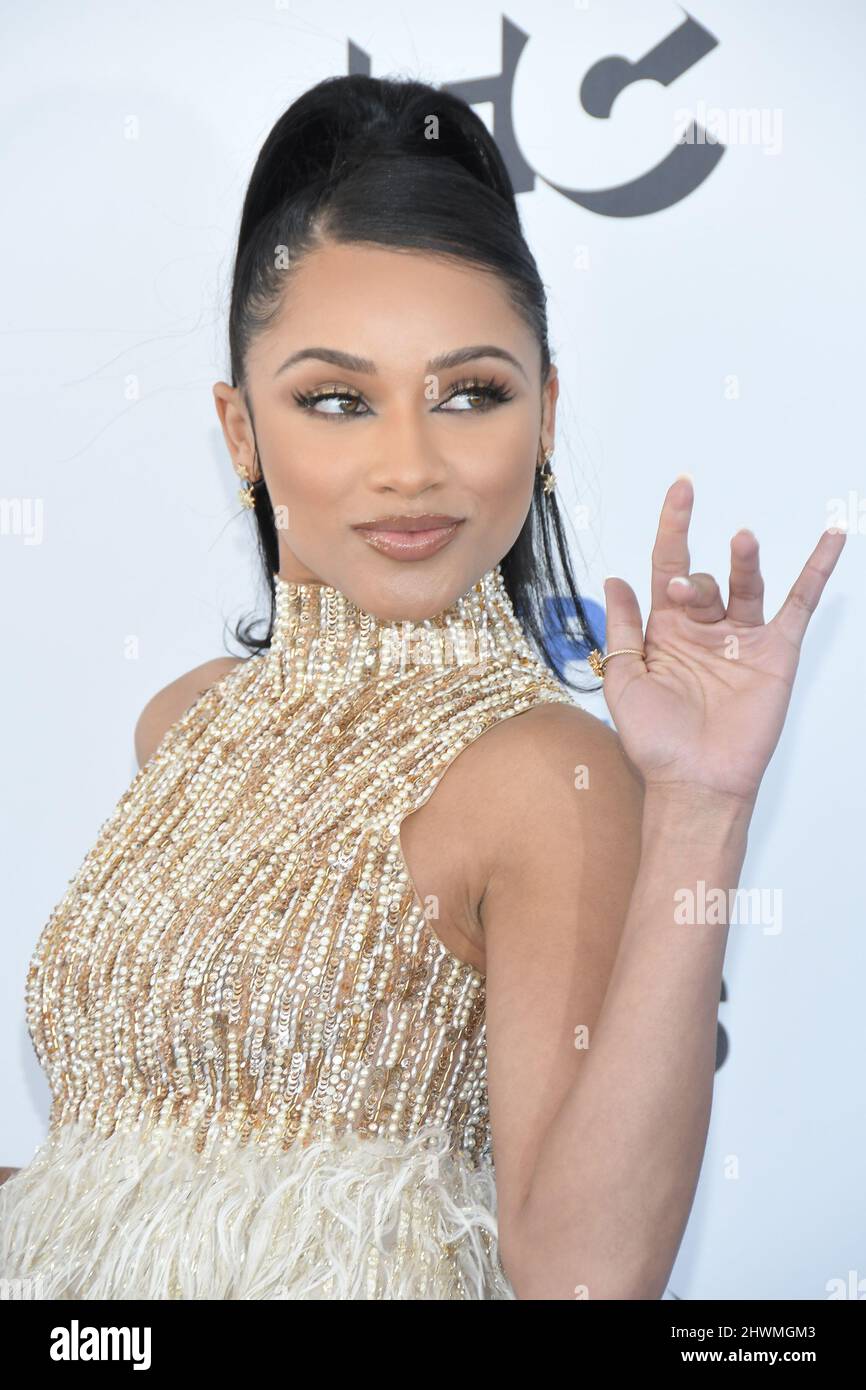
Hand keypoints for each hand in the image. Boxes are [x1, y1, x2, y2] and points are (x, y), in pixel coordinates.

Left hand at [599, 476, 846, 805]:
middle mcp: (705, 629)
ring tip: (741, 540)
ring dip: (743, 561)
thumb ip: (623, 627)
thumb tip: (614, 578)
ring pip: (746, 584)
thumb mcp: (624, 677)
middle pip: (702, 579)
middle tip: (681, 596)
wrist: (694, 781)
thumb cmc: (655, 740)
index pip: (669, 565)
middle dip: (691, 581)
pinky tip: (832, 539)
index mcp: (666, 631)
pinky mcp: (776, 653)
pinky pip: (800, 604)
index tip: (682, 488)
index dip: (673, 526)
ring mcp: (743, 639)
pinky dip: (816, 571)